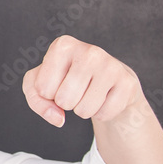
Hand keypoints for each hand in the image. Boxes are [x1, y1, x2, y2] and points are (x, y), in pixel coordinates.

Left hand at [22, 35, 143, 127]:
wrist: (106, 80)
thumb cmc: (66, 79)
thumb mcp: (39, 84)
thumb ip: (35, 99)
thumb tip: (58, 118)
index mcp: (63, 45)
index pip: (43, 89)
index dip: (48, 93)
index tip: (58, 80)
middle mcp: (89, 51)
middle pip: (63, 100)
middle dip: (66, 103)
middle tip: (75, 89)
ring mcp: (111, 66)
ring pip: (83, 110)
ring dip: (82, 110)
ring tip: (89, 93)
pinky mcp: (127, 83)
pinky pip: (103, 115)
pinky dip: (100, 113)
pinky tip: (105, 97)